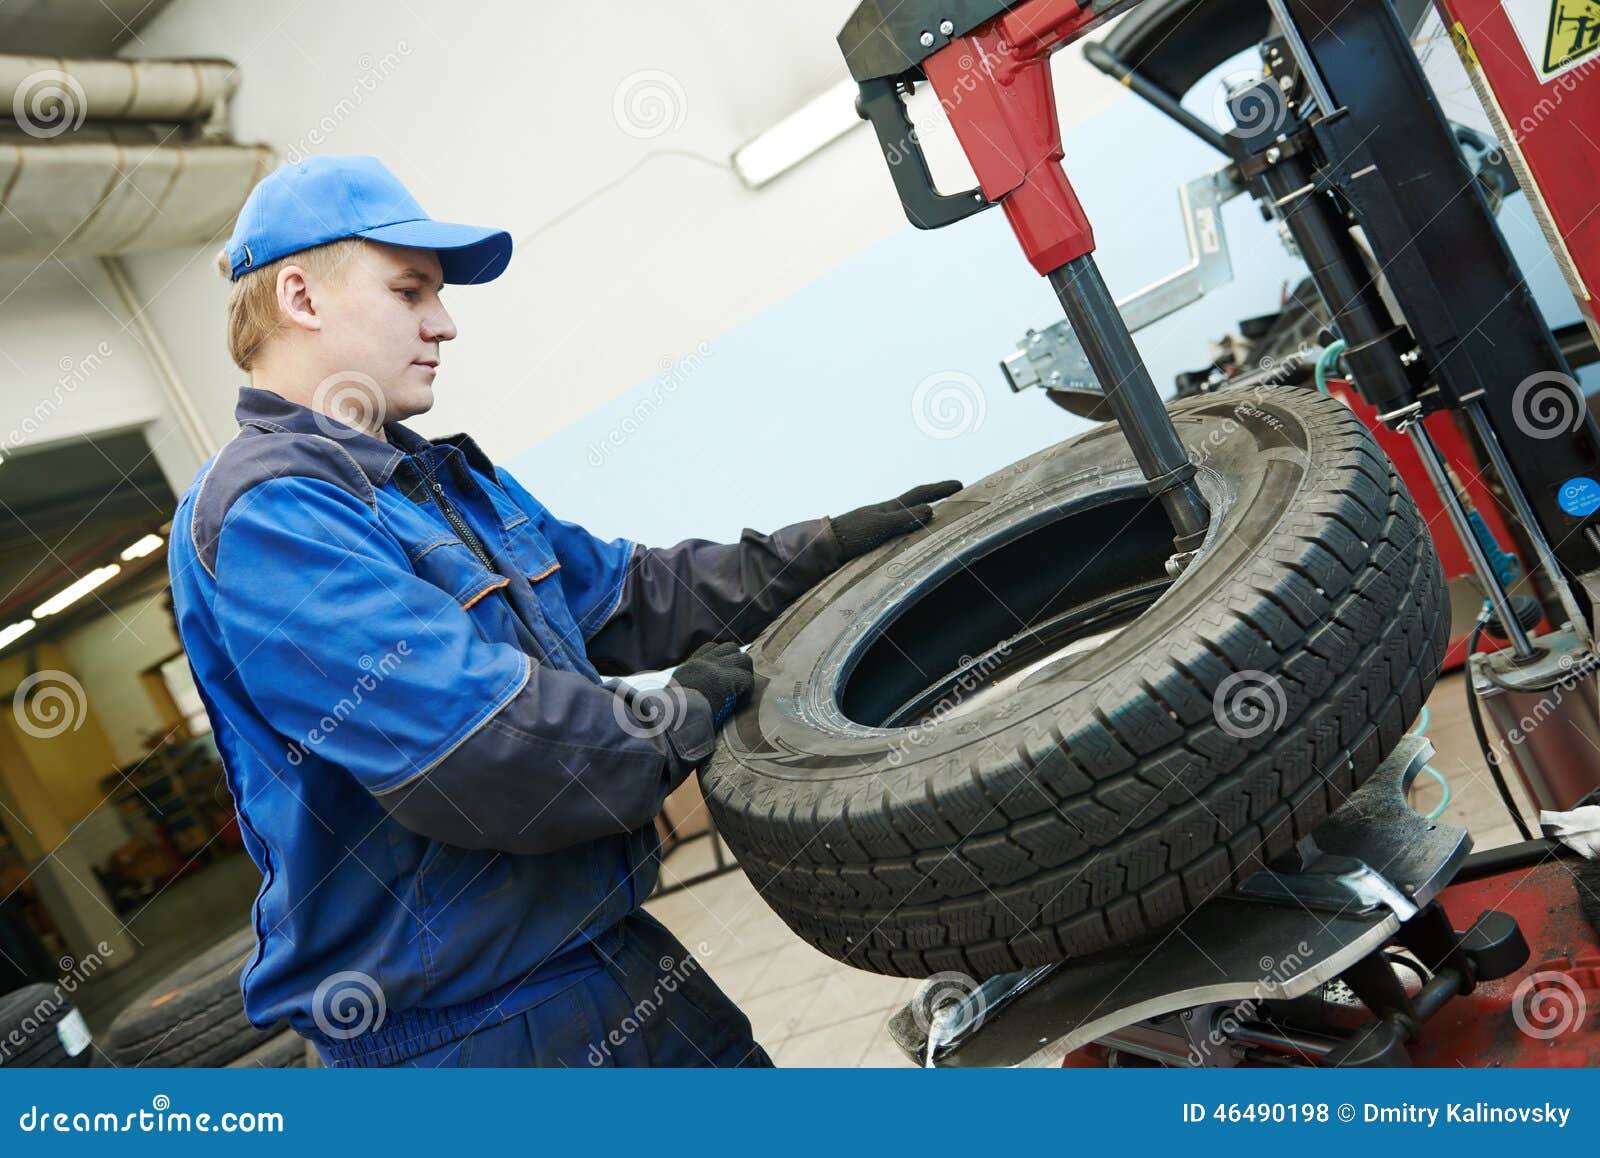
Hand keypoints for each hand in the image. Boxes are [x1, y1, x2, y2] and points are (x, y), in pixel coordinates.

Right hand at [670, 641, 753, 726]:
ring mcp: (719, 668)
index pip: (711, 648)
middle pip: (730, 648)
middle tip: (735, 681)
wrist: (675, 715)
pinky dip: (746, 692)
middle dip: (735, 662)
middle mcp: (705, 662)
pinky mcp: (730, 679)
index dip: (720, 658)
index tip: (721, 673)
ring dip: (744, 674)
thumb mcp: (675, 692)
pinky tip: (737, 703)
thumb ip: (689, 684)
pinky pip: (748, 680)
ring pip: (743, 659)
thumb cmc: (673, 712)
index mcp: (692, 665)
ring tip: (739, 691)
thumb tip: (696, 692)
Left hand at [828, 480, 961, 561]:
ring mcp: (880, 526)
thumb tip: (931, 510)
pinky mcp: (875, 540)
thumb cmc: (850, 535)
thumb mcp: (879, 526)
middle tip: (956, 496)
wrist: (824, 546)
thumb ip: (903, 519)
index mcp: (890, 508)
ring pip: (909, 518)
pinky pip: (901, 534)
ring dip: (925, 516)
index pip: (920, 494)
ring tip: (941, 519)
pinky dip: (912, 533)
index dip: (940, 489)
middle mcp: (887, 514)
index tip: (960, 484)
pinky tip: (914, 542)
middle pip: (916, 502)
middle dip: (936, 498)